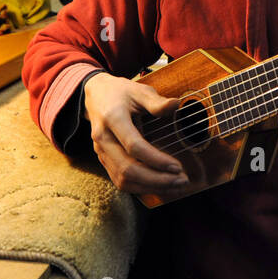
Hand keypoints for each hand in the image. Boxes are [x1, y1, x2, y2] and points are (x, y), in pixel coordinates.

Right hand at [83, 72, 192, 196]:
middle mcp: (103, 138)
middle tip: (181, 179)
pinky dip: (140, 187)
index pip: (133, 146)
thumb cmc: (121, 93)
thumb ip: (156, 101)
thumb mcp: (139, 91)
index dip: (156, 159)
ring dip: (150, 187)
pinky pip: (120, 180)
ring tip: (174, 184)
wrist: (96, 95)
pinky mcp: (104, 160)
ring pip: (123, 179)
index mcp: (112, 118)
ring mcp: (101, 151)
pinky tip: (159, 185)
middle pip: (127, 169)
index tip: (177, 166)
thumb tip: (176, 104)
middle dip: (156, 179)